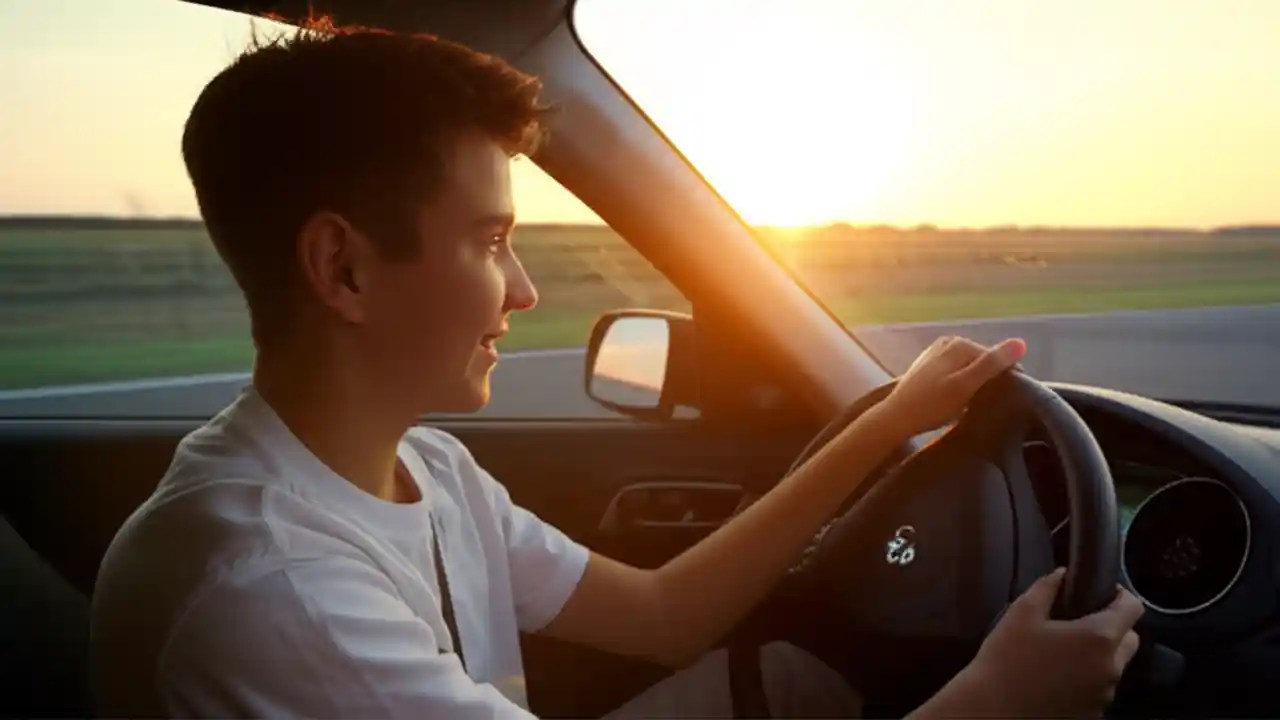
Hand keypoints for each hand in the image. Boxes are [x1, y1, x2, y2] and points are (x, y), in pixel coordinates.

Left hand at [877, 336, 1026, 438]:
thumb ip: (992, 364)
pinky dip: (962, 386)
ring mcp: (936, 354)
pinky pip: (956, 374)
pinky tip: (959, 402)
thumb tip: (1021, 343)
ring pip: (969, 368)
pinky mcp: (929, 368)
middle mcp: (948, 342)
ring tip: (977, 406)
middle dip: (991, 381)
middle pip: (983, 362)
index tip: (1011, 400)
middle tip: (993, 405)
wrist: (896, 418)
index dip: (1008, 378)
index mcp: (960, 344)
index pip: (998, 357)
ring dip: (977, 385)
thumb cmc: (932, 405)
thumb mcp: (966, 385)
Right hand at [922, 568, 1144, 718]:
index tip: (1101, 592)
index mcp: (1099, 638)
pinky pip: (1099, 688)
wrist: (994, 710)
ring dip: (1099, 655)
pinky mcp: (1093, 713)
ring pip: (1114, 666)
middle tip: (1082, 622)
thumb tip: (1062, 574)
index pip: (1133, 609)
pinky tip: (1059, 677)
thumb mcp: (1021, 613)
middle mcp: (1110, 668)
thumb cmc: (1007, 658)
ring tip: (1065, 652)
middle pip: (1130, 640)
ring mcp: (1104, 694)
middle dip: (1115, 627)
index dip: (1121, 595)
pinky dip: (1087, 679)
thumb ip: (1046, 588)